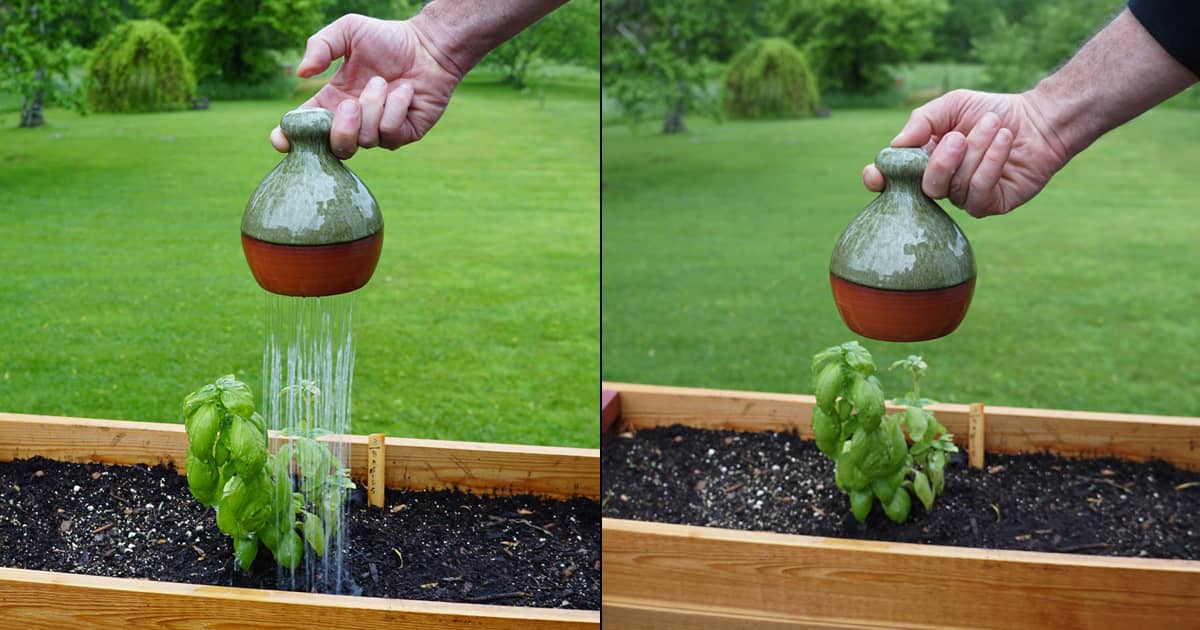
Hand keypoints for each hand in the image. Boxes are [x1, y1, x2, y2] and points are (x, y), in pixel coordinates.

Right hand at [269, 14, 462, 158]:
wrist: (428, 46)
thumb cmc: (388, 38)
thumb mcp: (348, 31)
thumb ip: (320, 45)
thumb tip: (301, 73)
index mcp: (334, 102)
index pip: (305, 129)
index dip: (289, 139)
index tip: (281, 139)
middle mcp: (355, 122)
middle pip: (336, 148)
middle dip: (340, 128)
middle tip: (351, 103)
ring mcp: (379, 132)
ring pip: (364, 140)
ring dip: (373, 106)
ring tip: (385, 82)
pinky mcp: (404, 134)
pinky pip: (389, 133)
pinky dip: (395, 108)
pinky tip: (406, 90)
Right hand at [862, 90, 1069, 216]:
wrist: (1038, 119)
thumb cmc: (991, 111)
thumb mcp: (952, 105)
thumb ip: (922, 121)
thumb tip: (896, 145)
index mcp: (924, 161)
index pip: (893, 179)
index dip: (880, 180)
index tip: (876, 173)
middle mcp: (942, 183)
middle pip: (925, 186)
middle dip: (941, 160)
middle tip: (959, 136)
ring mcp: (965, 197)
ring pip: (955, 187)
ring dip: (975, 151)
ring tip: (993, 125)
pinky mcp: (991, 204)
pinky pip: (978, 193)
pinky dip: (990, 163)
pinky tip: (1004, 140)